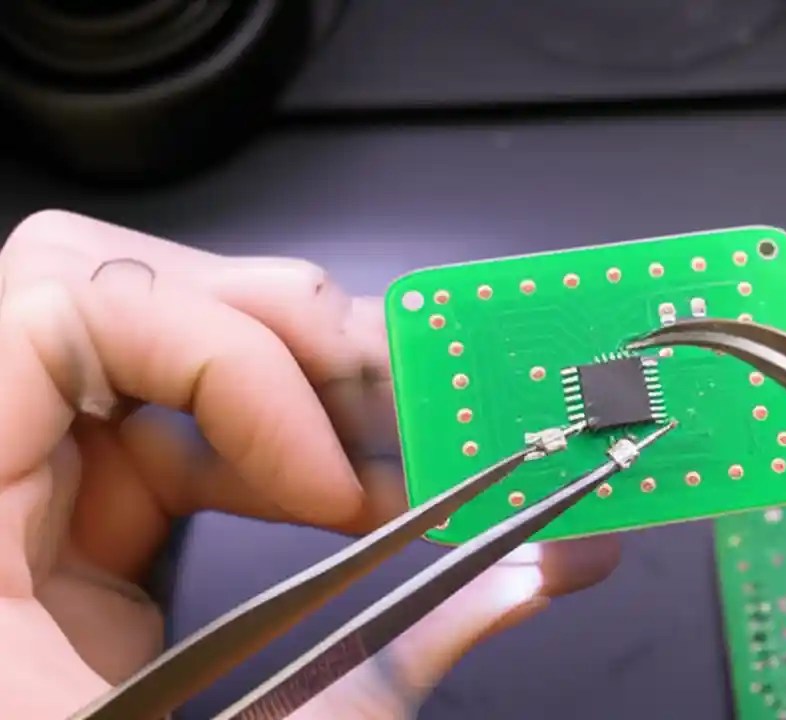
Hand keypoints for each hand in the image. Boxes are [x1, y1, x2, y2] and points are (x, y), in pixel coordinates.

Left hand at [0, 210, 618, 717]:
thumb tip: (548, 564)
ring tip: (405, 438)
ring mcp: (30, 499)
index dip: (211, 357)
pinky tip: (356, 493)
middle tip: (398, 397)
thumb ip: (403, 654)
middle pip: (110, 296)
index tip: (326, 481)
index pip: (54, 316)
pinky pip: (184, 431)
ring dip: (298, 381)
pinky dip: (286, 445)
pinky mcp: (82, 528)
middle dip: (272, 333)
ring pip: (160, 347)